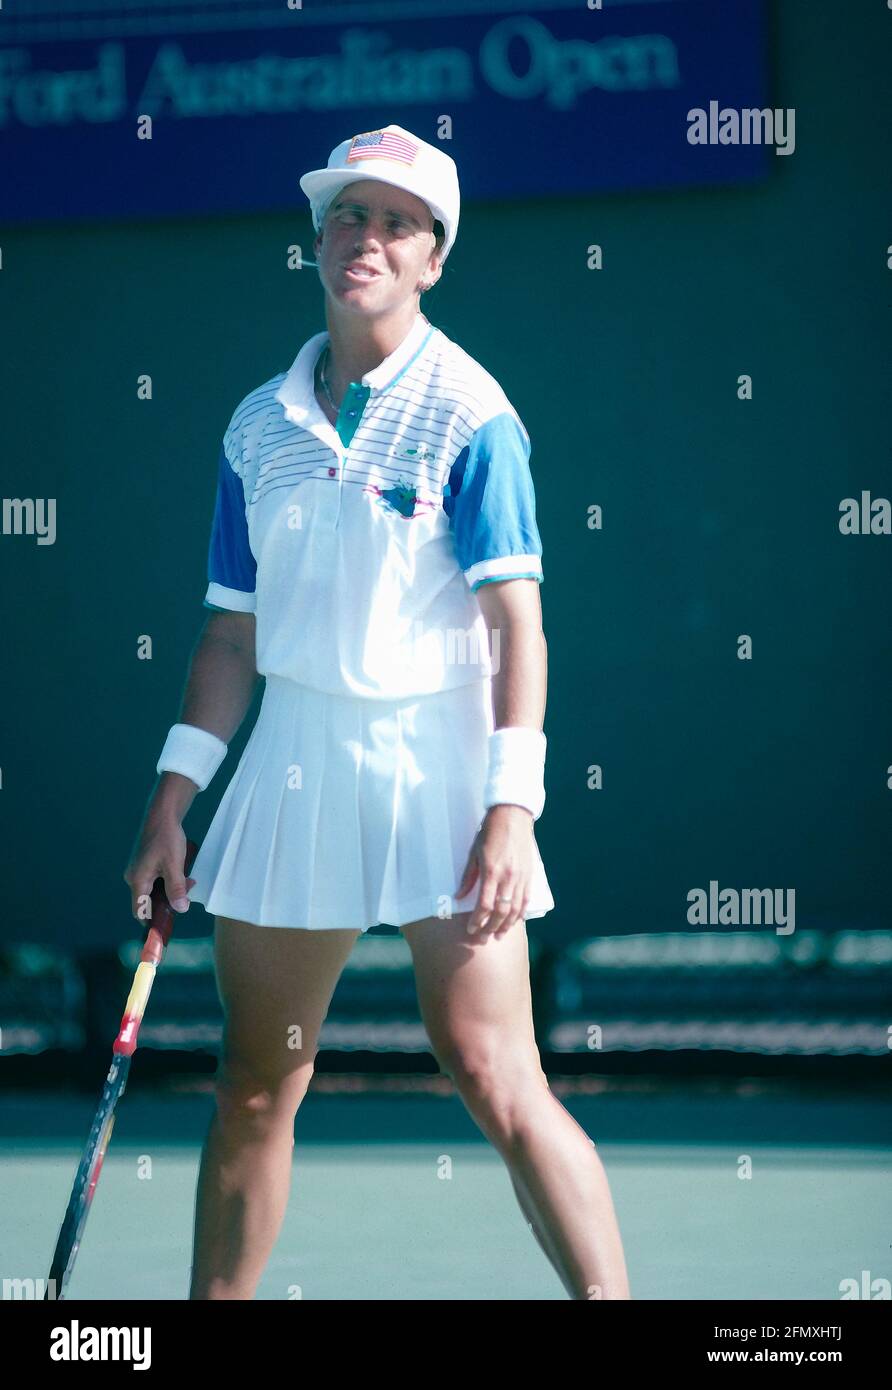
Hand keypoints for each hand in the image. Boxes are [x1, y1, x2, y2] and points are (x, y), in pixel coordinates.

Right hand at [123, 816, 195, 920]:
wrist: (162, 814)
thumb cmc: (167, 839)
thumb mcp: (174, 865)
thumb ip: (176, 888)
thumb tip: (180, 909)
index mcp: (137, 880)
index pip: (139, 910)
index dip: (151, 921)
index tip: (166, 925)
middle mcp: (134, 877)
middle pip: (149, 900)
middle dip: (168, 901)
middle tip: (186, 896)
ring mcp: (139, 869)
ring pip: (155, 888)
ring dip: (171, 888)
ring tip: (188, 881)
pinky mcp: (145, 862)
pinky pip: (156, 878)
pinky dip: (169, 879)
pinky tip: (182, 873)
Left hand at [455, 804, 535, 937]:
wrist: (513, 816)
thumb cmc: (489, 832)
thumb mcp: (474, 852)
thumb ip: (468, 877)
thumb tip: (459, 896)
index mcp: (492, 871)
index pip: (485, 904)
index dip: (478, 920)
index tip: (471, 929)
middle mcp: (508, 877)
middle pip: (501, 911)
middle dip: (491, 927)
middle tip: (483, 937)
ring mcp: (521, 877)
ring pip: (515, 908)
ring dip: (506, 924)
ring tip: (499, 934)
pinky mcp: (529, 875)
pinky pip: (526, 899)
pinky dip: (520, 913)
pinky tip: (515, 921)